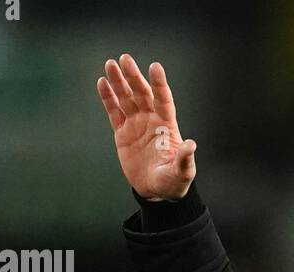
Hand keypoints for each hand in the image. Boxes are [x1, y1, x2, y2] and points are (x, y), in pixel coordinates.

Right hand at [96, 54, 195, 200]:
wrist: (156, 191)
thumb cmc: (173, 181)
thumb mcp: (182, 172)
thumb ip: (184, 158)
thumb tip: (191, 144)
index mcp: (167, 125)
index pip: (163, 100)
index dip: (159, 84)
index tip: (155, 67)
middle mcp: (151, 120)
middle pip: (142, 93)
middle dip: (133, 76)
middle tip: (124, 59)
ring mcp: (136, 124)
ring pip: (126, 98)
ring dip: (119, 82)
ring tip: (110, 64)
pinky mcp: (122, 132)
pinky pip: (114, 111)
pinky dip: (108, 98)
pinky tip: (102, 82)